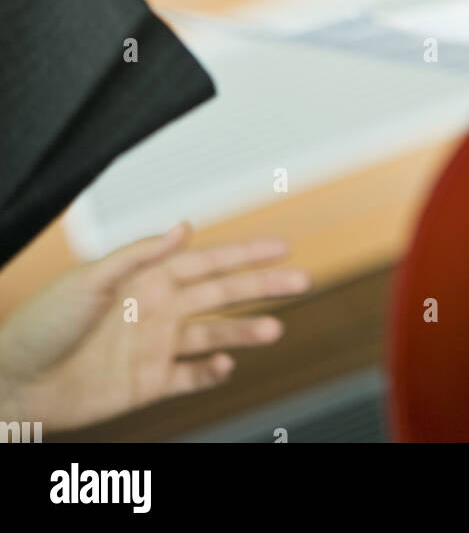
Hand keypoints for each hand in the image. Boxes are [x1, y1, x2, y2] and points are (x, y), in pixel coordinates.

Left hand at [0, 222, 307, 429]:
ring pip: (213, 335)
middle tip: (300, 281)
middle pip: (222, 294)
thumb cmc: (40, 324)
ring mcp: (155, 345)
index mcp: (147, 276)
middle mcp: (157, 307)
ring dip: (244, 331)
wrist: (11, 384)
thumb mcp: (91, 279)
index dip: (246, 253)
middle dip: (262, 286)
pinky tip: (225, 367)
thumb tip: (186, 225)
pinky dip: (210, 373)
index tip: (283, 246)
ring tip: (274, 329)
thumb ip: (142, 254)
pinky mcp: (147, 383)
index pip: (208, 260)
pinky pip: (188, 376)